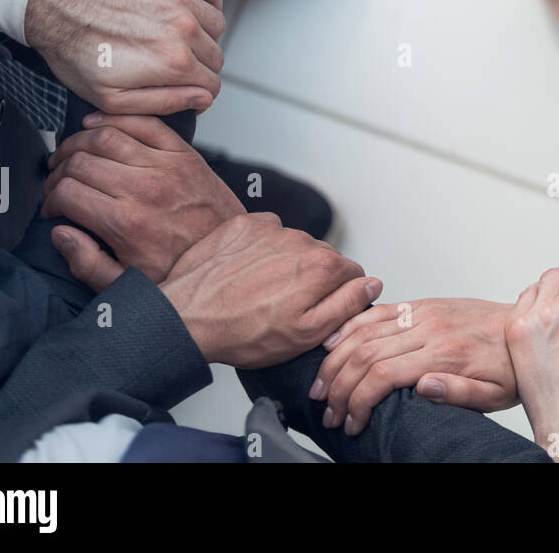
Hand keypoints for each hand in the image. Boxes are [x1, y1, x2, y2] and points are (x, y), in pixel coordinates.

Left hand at [24, 0, 224, 114]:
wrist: (51, 1)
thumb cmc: (75, 51)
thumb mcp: (111, 97)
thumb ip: (164, 102)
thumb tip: (204, 98)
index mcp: (173, 62)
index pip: (211, 83)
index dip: (197, 90)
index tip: (182, 84)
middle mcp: (184, 27)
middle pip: (215, 55)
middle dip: (199, 64)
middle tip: (171, 60)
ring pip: (218, 23)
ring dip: (204, 33)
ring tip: (176, 35)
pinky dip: (208, 0)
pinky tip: (188, 8)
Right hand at [41, 115, 243, 282]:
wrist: (227, 251)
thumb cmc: (180, 267)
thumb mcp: (128, 283)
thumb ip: (87, 263)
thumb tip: (59, 233)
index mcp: (127, 223)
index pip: (66, 192)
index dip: (49, 199)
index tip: (53, 208)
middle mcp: (145, 188)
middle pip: (79, 162)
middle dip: (58, 172)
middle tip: (57, 183)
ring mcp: (167, 166)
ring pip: (105, 136)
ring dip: (78, 143)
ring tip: (71, 156)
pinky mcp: (184, 153)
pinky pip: (143, 122)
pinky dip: (115, 118)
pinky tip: (97, 126)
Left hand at [160, 213, 375, 367]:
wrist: (186, 317)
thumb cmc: (243, 332)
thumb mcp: (306, 334)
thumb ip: (346, 305)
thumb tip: (372, 284)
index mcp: (321, 266)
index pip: (352, 273)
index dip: (339, 295)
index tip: (317, 310)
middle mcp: (300, 239)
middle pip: (322, 258)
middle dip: (311, 280)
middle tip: (284, 306)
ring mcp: (270, 228)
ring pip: (294, 245)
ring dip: (285, 264)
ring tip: (260, 292)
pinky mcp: (243, 224)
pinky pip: (265, 233)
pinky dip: (261, 250)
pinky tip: (246, 273)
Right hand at [312, 298, 515, 433]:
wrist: (525, 330)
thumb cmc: (510, 368)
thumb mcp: (494, 395)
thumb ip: (458, 394)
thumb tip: (421, 388)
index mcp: (445, 354)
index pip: (384, 374)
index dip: (358, 401)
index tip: (350, 423)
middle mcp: (430, 328)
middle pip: (366, 353)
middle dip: (338, 386)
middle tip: (327, 411)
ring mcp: (425, 312)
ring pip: (366, 330)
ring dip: (336, 358)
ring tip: (321, 385)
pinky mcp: (424, 304)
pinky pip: (380, 311)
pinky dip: (351, 326)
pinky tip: (333, 342)